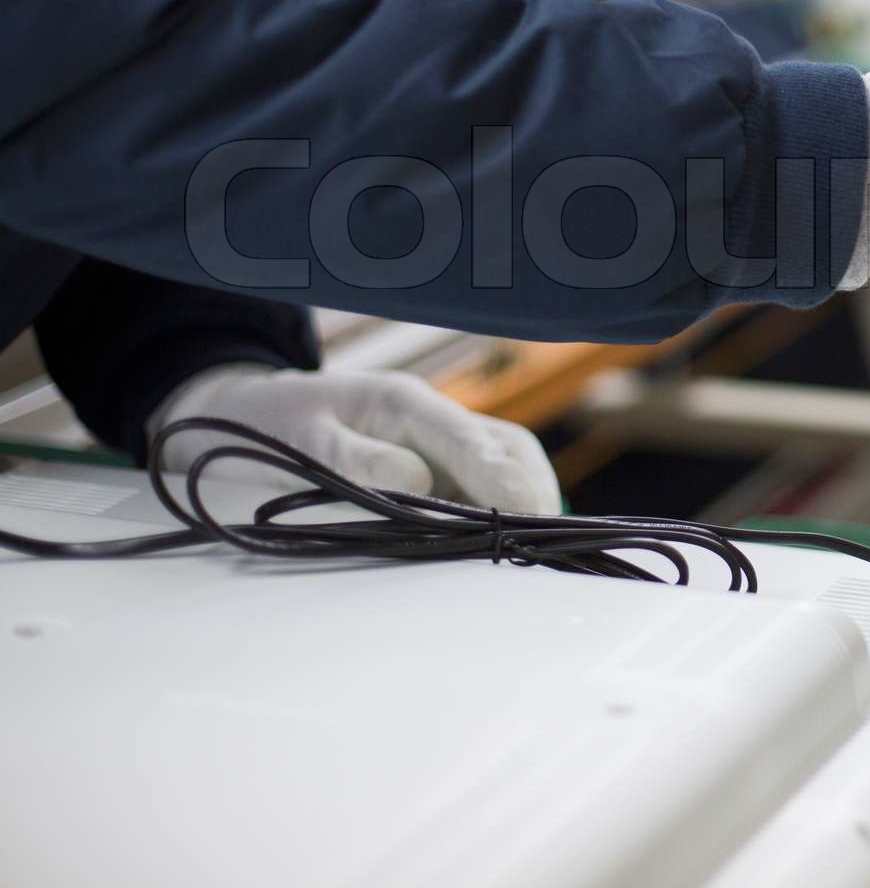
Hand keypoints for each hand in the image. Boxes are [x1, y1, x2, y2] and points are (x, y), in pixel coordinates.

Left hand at [148, 365, 561, 512]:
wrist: (245, 412)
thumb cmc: (268, 426)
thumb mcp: (301, 441)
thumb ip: (359, 462)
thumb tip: (423, 488)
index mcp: (403, 401)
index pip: (472, 441)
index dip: (503, 481)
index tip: (527, 516)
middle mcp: (432, 416)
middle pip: (508, 449)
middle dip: (532, 493)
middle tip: (544, 544)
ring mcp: (437, 439)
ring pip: (504, 464)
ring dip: (524, 502)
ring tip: (534, 548)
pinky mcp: (435, 462)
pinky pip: (482, 481)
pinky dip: (501, 508)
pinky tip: (503, 540)